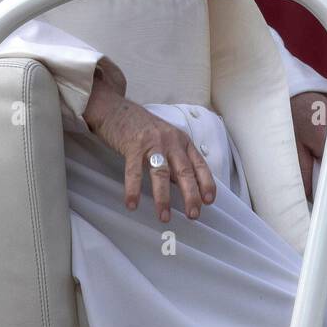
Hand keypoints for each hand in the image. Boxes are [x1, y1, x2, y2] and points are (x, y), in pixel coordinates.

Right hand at [83, 74, 216, 223]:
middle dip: (190, 195)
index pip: (199, 163)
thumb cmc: (142, 127)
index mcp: (181, 140)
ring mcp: (152, 142)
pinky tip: (132, 204)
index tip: (209, 201)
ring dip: (163, 197)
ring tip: (164, 217)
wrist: (117, 109)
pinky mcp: (132, 145)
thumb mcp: (166, 139)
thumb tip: (185, 187)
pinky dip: (134, 189)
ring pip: (161, 173)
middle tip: (193, 215)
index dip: (206, 182)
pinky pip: (134, 171)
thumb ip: (176, 160)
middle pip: (184, 170)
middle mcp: (170, 140)